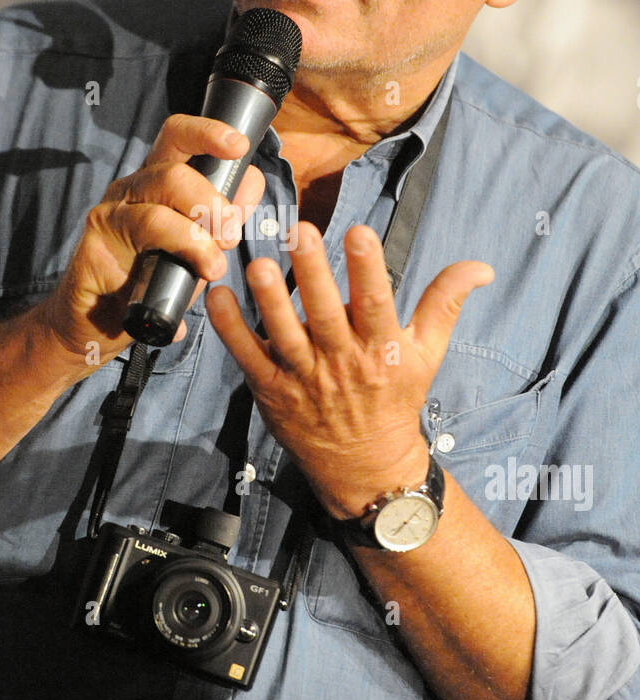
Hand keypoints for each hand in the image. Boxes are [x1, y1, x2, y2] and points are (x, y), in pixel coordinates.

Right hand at [36, 114, 265, 365]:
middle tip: (231, 237)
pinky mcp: (95, 239)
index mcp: (157, 181)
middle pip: (174, 171)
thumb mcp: (200, 246)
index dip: (208, 133)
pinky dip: (178, 250)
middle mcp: (132, 188)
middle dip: (214, 202)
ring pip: (160, 202)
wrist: (100, 323)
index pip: (177, 138)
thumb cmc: (154, 280)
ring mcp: (110, 212)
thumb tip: (253, 181)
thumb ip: (226, 215)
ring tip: (213, 267)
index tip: (239, 146)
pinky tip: (188, 276)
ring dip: (199, 235)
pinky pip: (144, 233)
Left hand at [205, 222, 492, 518]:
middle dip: (313, 273)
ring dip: (270, 301)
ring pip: (284, 336)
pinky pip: (248, 356)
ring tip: (258, 265)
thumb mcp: (427, 352)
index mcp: (382, 349)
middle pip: (325, 314)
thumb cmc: (395, 399)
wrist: (366, 467)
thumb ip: (445, 302)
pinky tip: (218, 297)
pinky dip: (231, 329)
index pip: (376, 304)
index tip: (359, 232)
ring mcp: (304, 378)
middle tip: (300, 232)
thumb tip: (481, 266)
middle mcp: (342, 362)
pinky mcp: (272, 391)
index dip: (368, 268)